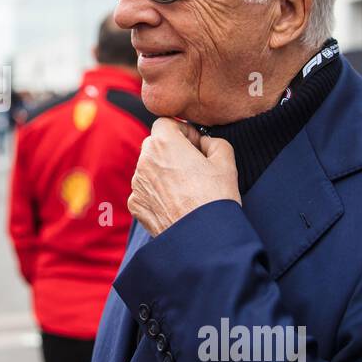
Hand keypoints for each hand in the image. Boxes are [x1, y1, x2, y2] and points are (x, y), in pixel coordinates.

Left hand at [128, 119, 240, 236]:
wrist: (202, 238)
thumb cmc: (215, 197)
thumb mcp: (226, 160)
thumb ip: (213, 141)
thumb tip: (204, 142)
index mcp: (164, 143)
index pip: (165, 123)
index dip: (183, 131)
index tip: (196, 145)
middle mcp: (144, 160)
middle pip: (155, 145)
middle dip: (171, 150)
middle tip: (193, 166)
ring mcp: (137, 184)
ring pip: (149, 168)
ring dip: (164, 172)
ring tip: (187, 189)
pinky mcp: (135, 204)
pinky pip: (145, 191)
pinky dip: (157, 193)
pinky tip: (176, 204)